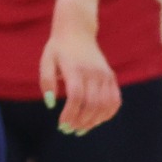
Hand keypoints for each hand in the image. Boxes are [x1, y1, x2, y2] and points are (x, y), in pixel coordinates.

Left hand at [39, 7, 121, 133]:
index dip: (70, 114)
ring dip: (93, 121)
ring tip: (81, 129)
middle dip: (80, 121)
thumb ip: (46, 82)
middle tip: (69, 130)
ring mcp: (104, 74)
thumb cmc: (59, 48)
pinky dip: (108, 114)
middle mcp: (93, 72)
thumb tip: (50, 104)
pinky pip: (115, 100)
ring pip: (105, 105)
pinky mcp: (111, 76)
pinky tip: (96, 121)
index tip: (61, 125)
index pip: (76, 96)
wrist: (77, 30)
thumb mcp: (46, 61)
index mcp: (75, 68)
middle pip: (92, 104)